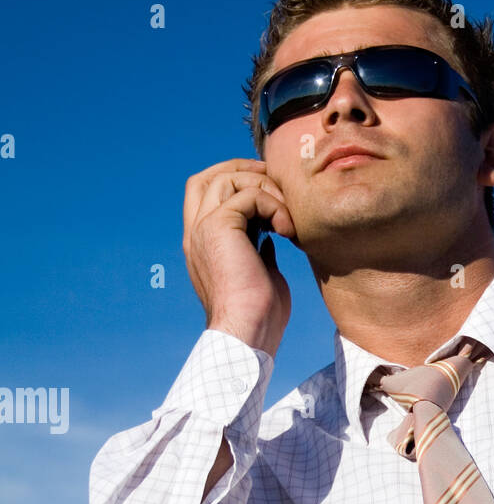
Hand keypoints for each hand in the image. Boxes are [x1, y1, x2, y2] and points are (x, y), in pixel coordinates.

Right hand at [183, 158, 299, 357]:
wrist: (249, 333)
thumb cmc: (259, 315)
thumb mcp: (260, 273)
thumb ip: (259, 251)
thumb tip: (269, 238)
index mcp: (203, 243)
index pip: (205, 193)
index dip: (235, 180)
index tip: (269, 193)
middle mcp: (196, 232)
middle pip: (208, 176)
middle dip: (244, 171)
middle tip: (277, 186)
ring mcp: (203, 228)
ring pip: (227, 178)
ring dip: (264, 189)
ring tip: (286, 219)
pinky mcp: (218, 227)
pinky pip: (248, 195)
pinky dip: (273, 205)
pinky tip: (286, 231)